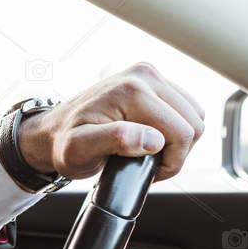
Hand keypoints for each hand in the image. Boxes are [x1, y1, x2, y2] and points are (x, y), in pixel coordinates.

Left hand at [18, 63, 205, 181]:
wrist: (53, 131)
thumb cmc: (64, 144)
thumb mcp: (80, 150)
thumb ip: (116, 141)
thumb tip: (152, 139)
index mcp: (132, 91)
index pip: (182, 132)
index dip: (172, 162)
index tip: (150, 173)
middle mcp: (144, 75)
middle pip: (194, 122)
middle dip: (177, 151)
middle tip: (150, 166)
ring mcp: (149, 75)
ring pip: (194, 115)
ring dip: (178, 141)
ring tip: (149, 154)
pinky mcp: (152, 80)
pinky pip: (184, 108)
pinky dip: (175, 129)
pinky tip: (152, 140)